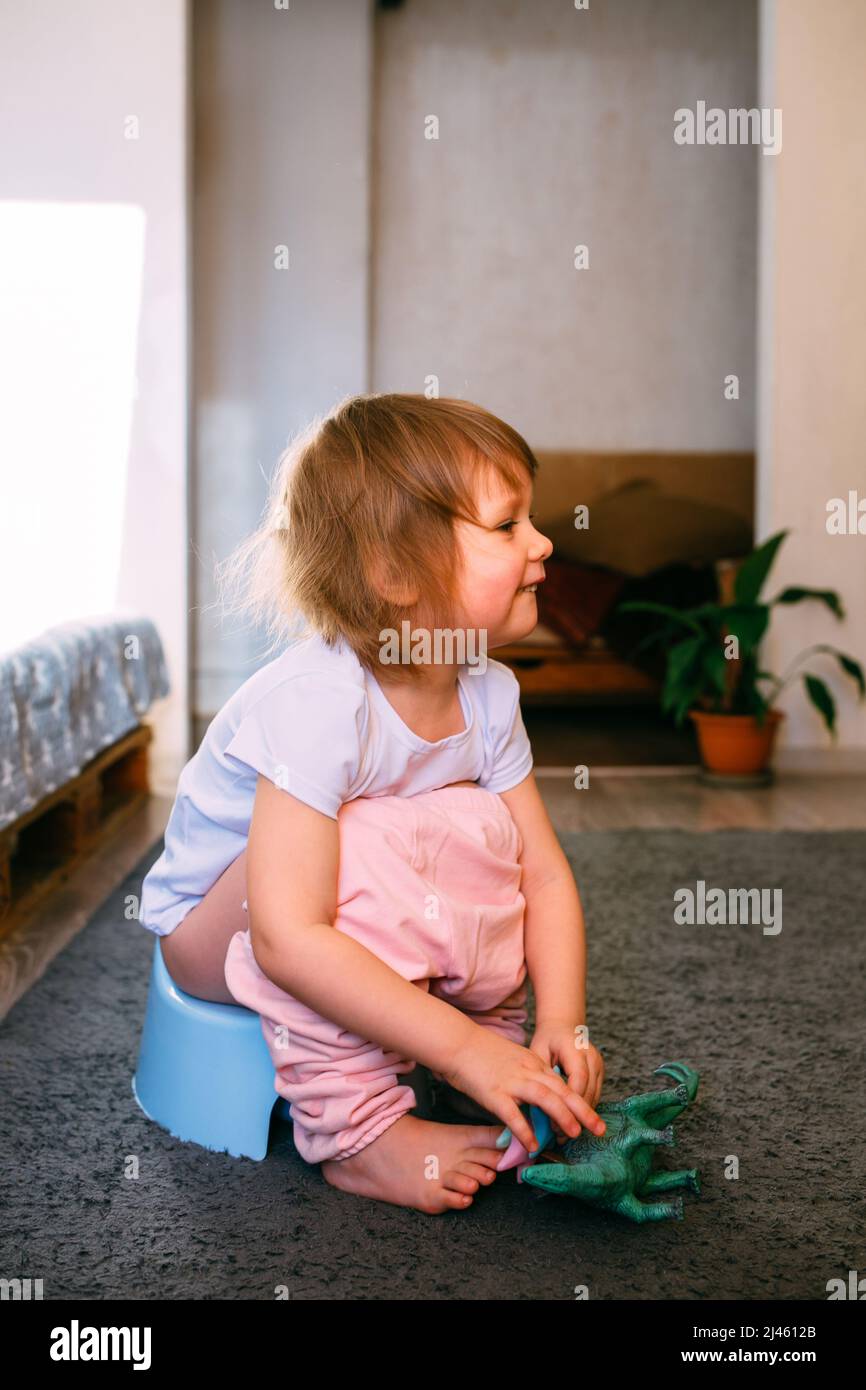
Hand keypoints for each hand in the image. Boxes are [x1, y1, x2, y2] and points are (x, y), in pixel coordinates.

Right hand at [441, 1024, 606, 1156]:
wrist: (457, 1041)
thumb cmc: (481, 1052)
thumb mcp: (513, 1059)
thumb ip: (528, 1076)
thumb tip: (538, 1099)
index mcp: (534, 1063)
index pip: (564, 1083)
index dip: (580, 1101)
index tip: (593, 1118)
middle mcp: (528, 1070)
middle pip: (563, 1090)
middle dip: (584, 1111)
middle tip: (600, 1129)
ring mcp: (512, 1081)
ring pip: (545, 1098)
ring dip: (562, 1117)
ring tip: (574, 1135)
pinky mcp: (494, 1093)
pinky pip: (513, 1114)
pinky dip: (525, 1131)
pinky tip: (533, 1146)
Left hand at [529, 1021, 604, 1143]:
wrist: (564, 1026)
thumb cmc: (547, 1040)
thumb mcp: (538, 1052)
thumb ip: (539, 1076)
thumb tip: (533, 1106)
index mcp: (574, 1048)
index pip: (577, 1080)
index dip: (568, 1104)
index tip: (556, 1123)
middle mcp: (591, 1056)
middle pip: (588, 1091)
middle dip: (575, 1116)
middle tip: (561, 1136)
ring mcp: (598, 1064)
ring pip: (594, 1096)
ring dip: (581, 1117)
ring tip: (565, 1135)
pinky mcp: (600, 1072)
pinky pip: (595, 1095)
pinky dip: (584, 1110)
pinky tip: (572, 1123)